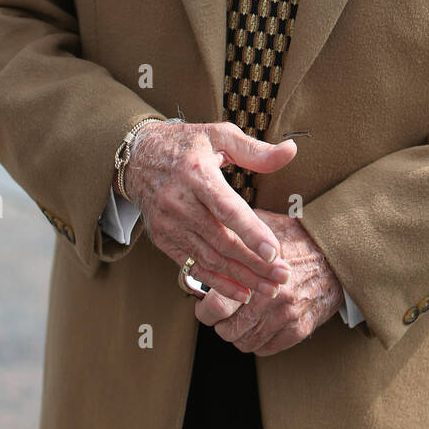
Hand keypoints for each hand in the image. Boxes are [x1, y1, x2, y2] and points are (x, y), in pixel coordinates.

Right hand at [123, 121, 295, 303]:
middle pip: (222, 241)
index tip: (274, 252)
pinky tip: (242, 292)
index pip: (226, 209)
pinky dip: (219, 282)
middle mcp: (179, 202)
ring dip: (242, 277)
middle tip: (283, 277)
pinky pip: (193, 266)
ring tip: (271, 288)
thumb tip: (290, 151)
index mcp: (196, 173)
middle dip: (255, 264)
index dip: (251, 232)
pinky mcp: (163, 238)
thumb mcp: (220, 136)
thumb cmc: (186, 145)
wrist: (138, 157)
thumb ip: (256, 150)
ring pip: (210, 258)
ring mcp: (168, 224)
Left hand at [194, 210, 344, 355]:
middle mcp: (273, 302)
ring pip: (245, 343)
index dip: (205, 310)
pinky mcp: (299, 331)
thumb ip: (241, 230)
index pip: (217, 307)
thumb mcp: (269, 226)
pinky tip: (256, 327)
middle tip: (220, 314)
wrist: (338, 257)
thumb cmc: (300, 239)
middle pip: (228, 331)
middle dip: (220, 324)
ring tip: (238, 320)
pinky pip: (265, 349)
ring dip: (237, 334)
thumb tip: (214, 225)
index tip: (204, 305)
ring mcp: (287, 319)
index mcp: (260, 276)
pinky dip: (256, 342)